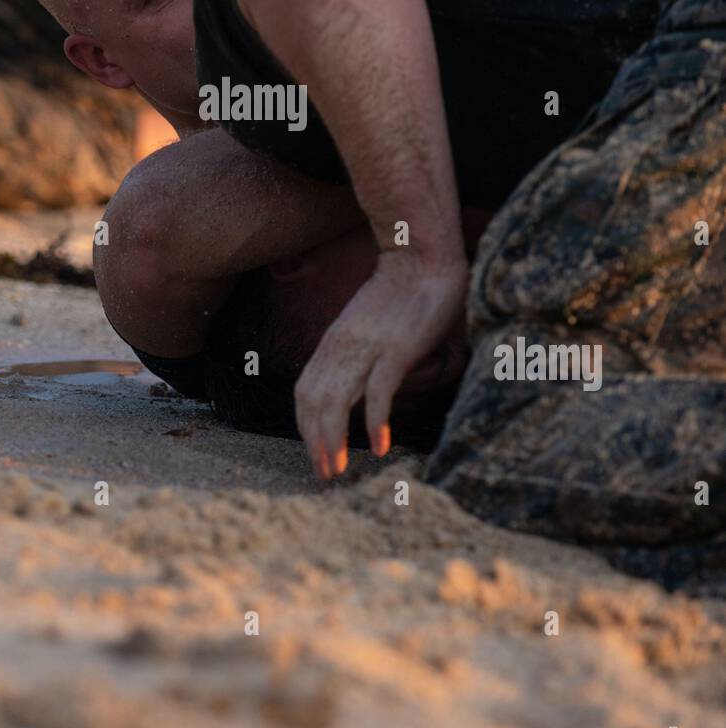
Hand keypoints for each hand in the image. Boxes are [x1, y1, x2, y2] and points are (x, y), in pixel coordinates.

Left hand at [294, 250, 467, 479]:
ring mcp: (367, 348)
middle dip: (314, 442)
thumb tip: (362, 384)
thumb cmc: (402, 289)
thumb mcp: (367, 322)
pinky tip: (380, 447)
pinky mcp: (396, 349)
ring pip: (336, 402)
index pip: (304, 391)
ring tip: (338, 469)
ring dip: (334, 440)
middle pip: (313, 402)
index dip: (305, 426)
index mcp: (333, 342)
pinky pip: (378, 392)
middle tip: (324, 474)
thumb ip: (359, 350)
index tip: (315, 453)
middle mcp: (342, 347)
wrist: (422, 253)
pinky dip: (375, 422)